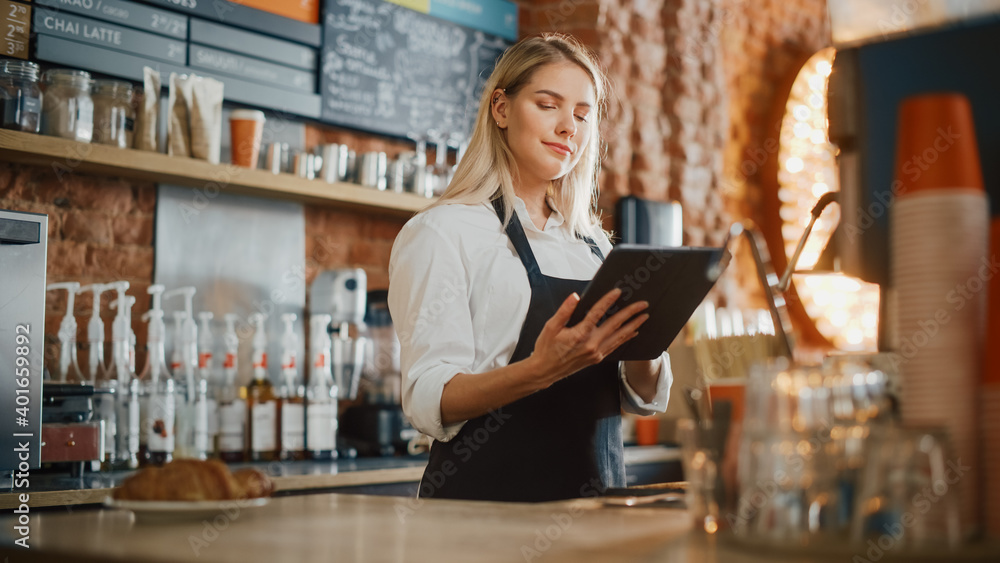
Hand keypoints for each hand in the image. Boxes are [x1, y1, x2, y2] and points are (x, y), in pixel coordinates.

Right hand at [527, 288, 648, 386]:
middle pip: (615, 325)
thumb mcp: (550, 327)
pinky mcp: (597, 358)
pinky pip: (615, 346)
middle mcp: (591, 344)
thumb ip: (564, 311)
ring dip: (633, 326)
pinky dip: (625, 338)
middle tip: (642, 305)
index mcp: (580, 334)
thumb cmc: (546, 349)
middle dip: (631, 313)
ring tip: (644, 317)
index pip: (597, 313)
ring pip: (619, 337)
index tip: (618, 292)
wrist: (545, 371)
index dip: (608, 301)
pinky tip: (632, 333)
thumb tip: (575, 297)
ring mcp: (596, 353)